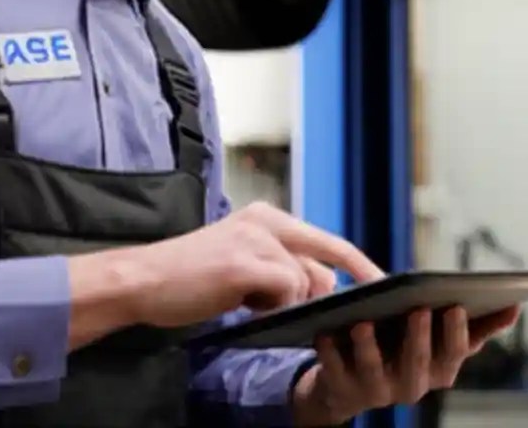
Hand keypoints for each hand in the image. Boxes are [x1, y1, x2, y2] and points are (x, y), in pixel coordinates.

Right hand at [67, 202, 384, 343]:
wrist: (143, 281)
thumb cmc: (191, 280)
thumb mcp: (243, 264)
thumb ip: (281, 268)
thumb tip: (323, 287)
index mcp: (267, 217)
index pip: (328, 241)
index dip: (360, 264)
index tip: (383, 284)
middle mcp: (266, 220)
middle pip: (329, 256)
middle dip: (334, 291)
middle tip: (336, 310)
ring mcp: (256, 238)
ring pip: (305, 282)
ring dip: (284, 304)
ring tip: (246, 303)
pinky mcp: (245, 261)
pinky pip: (286, 291)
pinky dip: (271, 307)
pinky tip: (242, 306)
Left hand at [291, 305, 520, 425]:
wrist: (352, 381)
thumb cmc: (405, 345)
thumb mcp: (440, 335)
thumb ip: (477, 324)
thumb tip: (516, 305)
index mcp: (439, 370)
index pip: (454, 355)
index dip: (455, 334)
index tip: (454, 306)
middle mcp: (412, 386)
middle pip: (418, 366)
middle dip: (419, 340)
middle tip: (418, 309)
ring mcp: (377, 392)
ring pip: (376, 373)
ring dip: (370, 349)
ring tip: (363, 322)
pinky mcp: (343, 391)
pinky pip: (336, 374)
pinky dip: (329, 354)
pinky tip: (326, 332)